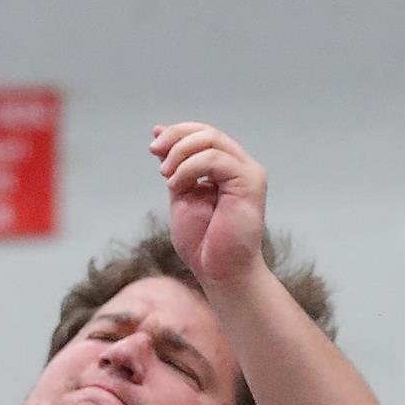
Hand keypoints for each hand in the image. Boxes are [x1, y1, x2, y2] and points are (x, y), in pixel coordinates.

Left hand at [150, 123, 269, 286]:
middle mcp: (240, 167)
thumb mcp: (181, 195)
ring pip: (212, 140)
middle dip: (176, 138)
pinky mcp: (250, 183)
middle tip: (155, 154)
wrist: (219, 272)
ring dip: (180, 155)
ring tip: (166, 178)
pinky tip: (177, 186)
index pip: (204, 135)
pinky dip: (189, 168)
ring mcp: (248, 173)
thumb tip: (159, 134)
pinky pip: (215, 160)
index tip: (153, 145)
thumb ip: (175, 168)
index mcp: (226, 168)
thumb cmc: (203, 242)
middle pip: (208, 132)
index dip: (177, 132)